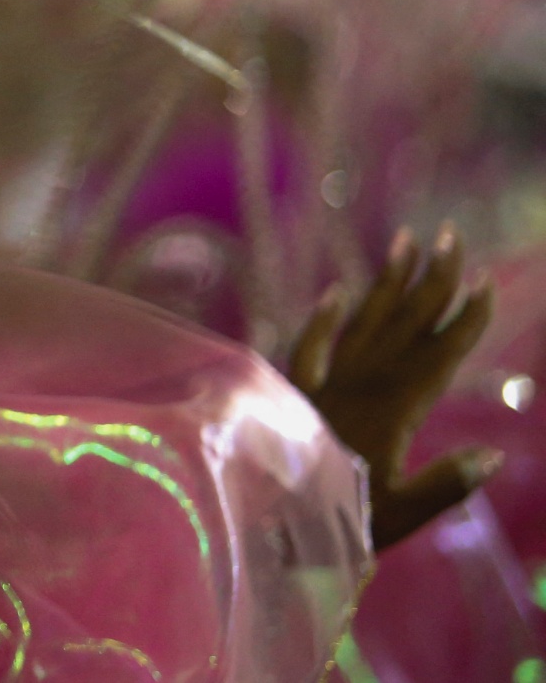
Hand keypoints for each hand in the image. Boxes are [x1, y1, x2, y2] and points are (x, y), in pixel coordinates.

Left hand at [288, 224, 497, 549]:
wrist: (267, 527)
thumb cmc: (342, 524)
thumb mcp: (403, 513)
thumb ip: (447, 484)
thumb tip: (494, 455)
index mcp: (392, 411)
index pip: (437, 354)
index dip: (463, 318)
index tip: (482, 281)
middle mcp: (359, 385)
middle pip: (403, 322)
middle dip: (431, 278)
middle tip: (450, 235)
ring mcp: (324, 384)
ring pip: (362, 322)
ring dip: (387, 282)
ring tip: (406, 240)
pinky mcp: (293, 392)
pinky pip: (309, 346)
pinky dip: (323, 318)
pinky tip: (336, 292)